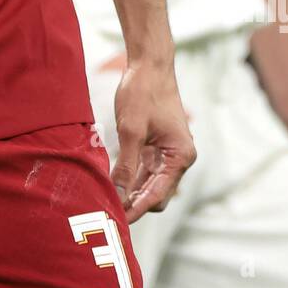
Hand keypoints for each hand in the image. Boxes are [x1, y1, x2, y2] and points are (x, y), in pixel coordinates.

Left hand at [103, 52, 195, 222]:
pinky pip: (145, 172)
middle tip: (107, 214)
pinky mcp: (157, 148)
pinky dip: (132, 180)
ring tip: (107, 204)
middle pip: (157, 196)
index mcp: (181, 157)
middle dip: (135, 206)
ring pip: (150, 185)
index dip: (136, 210)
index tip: (117, 222)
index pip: (157, 195)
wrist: (149, 65)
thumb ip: (126, 166)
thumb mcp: (131, 130)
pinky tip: (113, 186)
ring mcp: (169, 154)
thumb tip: (118, 196)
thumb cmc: (143, 93)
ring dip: (132, 194)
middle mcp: (180, 159)